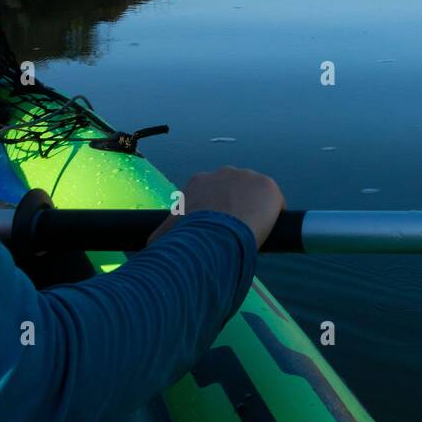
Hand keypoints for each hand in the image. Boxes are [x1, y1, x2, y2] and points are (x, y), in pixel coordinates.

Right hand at [147, 166, 285, 249]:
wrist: (216, 232)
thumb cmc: (188, 235)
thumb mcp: (166, 233)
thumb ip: (161, 236)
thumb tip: (148, 249)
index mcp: (199, 181)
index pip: (211, 195)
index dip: (214, 213)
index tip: (216, 230)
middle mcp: (223, 173)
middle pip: (234, 192)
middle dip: (234, 209)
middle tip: (234, 233)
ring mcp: (248, 177)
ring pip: (254, 195)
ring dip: (254, 210)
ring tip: (252, 233)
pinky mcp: (268, 185)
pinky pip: (273, 202)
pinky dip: (273, 215)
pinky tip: (268, 231)